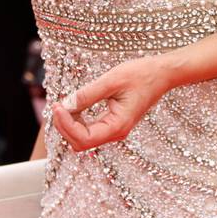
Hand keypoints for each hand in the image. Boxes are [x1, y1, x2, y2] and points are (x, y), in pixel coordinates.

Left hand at [51, 56, 172, 152]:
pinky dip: (77, 121)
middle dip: (64, 127)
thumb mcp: (111, 80)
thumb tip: (66, 104)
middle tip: (56, 105)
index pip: (83, 138)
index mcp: (117, 126)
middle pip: (80, 143)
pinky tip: (73, 106)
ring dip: (69, 125)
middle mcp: (116, 132)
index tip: (57, 105)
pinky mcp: (112, 123)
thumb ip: (87, 94)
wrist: (161, 74)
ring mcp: (114, 130)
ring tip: (62, 104)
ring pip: (83, 139)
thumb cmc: (141, 75)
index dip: (65, 125)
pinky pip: (89, 130)